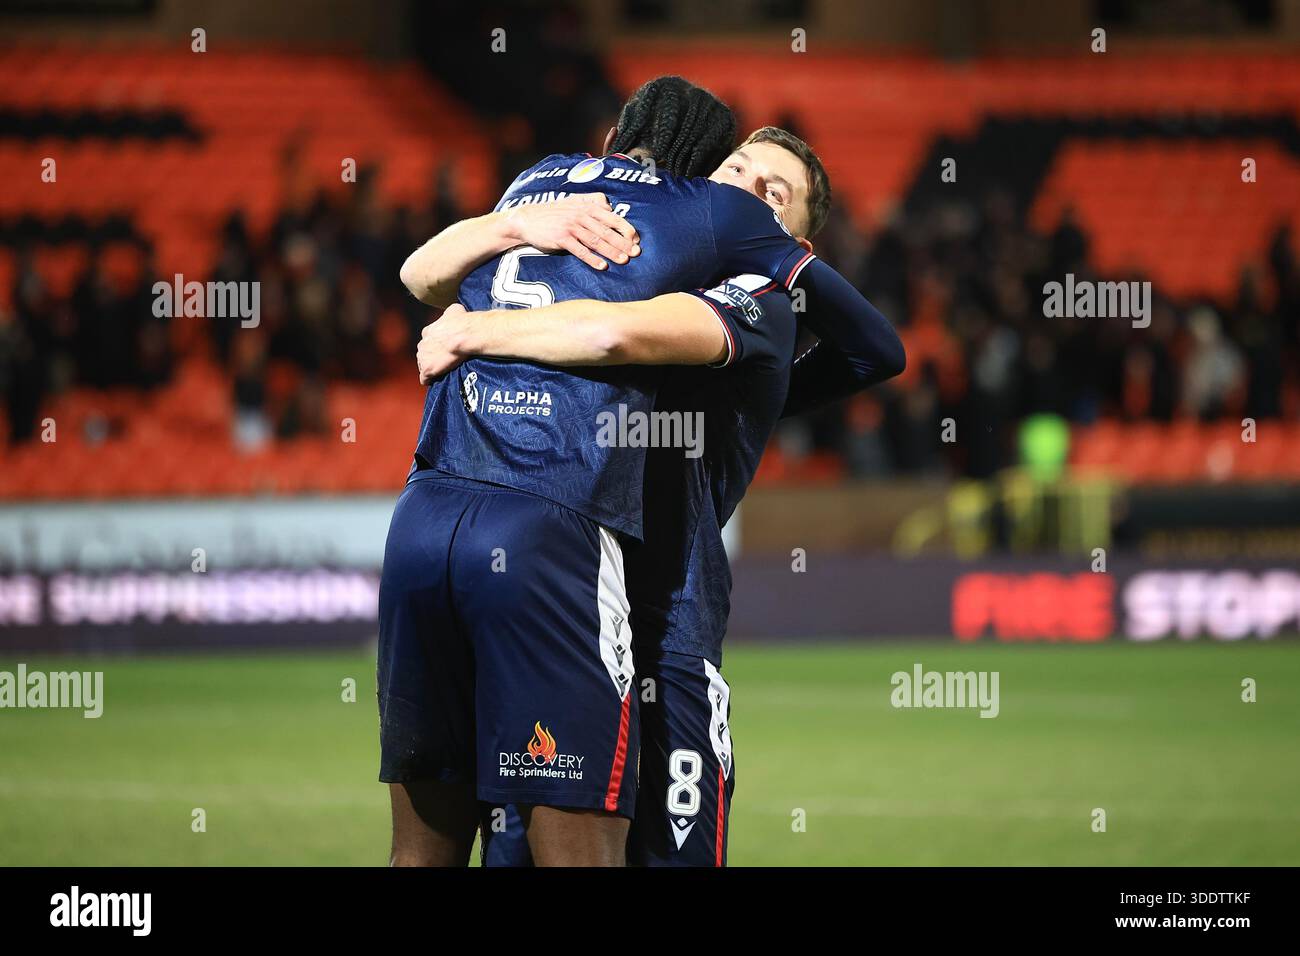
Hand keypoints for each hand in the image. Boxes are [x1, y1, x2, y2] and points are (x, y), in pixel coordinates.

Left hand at [418, 304, 473, 384]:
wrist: (463, 336)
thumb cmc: (461, 322)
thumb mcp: (455, 310)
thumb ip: (450, 314)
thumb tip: (455, 313)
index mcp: (428, 331)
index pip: (428, 340)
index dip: (437, 345)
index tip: (445, 348)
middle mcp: (422, 344)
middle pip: (424, 353)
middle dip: (433, 356)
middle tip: (446, 359)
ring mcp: (423, 358)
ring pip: (423, 365)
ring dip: (432, 368)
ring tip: (443, 371)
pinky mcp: (427, 370)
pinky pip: (424, 378)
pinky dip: (429, 380)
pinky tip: (436, 380)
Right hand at [501, 193, 639, 270]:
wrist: (527, 219)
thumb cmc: (553, 213)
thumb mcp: (573, 202)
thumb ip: (592, 202)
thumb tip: (610, 207)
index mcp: (586, 207)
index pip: (612, 217)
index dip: (626, 228)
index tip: (637, 239)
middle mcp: (581, 215)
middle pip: (607, 230)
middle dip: (623, 242)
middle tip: (636, 253)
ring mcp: (571, 226)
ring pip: (596, 240)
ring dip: (611, 251)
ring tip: (624, 260)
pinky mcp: (561, 238)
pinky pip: (580, 250)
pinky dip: (592, 258)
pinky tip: (602, 266)